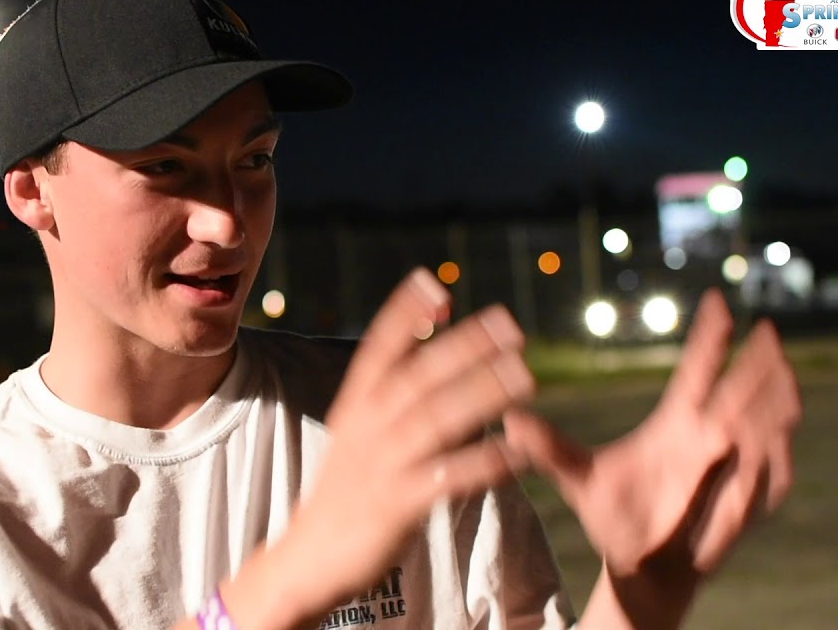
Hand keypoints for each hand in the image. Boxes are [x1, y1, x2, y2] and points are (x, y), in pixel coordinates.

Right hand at [270, 268, 537, 622]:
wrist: (310, 556)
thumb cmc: (346, 487)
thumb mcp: (354, 429)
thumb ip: (386, 391)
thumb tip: (423, 342)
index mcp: (355, 405)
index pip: (378, 348)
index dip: (405, 314)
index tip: (435, 282)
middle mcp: (366, 427)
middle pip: (419, 377)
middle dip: (464, 346)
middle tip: (511, 325)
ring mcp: (381, 465)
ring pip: (437, 420)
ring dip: (483, 394)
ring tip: (527, 375)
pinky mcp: (398, 505)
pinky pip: (449, 479)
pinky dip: (485, 463)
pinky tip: (520, 452)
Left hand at [503, 288, 801, 583]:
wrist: (641, 568)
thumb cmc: (614, 517)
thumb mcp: (578, 481)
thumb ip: (550, 449)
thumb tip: (508, 420)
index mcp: (673, 423)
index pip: (696, 372)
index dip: (707, 338)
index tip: (715, 300)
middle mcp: (708, 439)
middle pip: (738, 392)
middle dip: (754, 364)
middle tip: (767, 332)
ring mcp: (731, 470)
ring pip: (762, 427)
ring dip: (773, 402)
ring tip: (784, 373)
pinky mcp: (744, 505)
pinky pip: (768, 478)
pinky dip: (774, 458)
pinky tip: (780, 437)